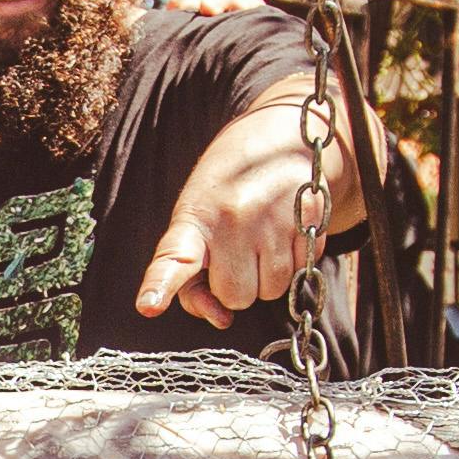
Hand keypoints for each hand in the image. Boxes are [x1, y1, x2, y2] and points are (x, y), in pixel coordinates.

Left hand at [140, 102, 337, 326]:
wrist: (280, 138)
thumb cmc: (226, 194)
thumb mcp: (195, 224)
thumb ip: (192, 279)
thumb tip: (221, 319)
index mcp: (194, 216)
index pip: (175, 257)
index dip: (161, 284)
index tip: (149, 305)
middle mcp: (233, 218)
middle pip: (236, 297)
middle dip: (236, 284)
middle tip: (236, 250)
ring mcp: (273, 218)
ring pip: (271, 292)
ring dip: (267, 277)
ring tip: (262, 238)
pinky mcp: (310, 219)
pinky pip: (301, 273)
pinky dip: (295, 263)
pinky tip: (286, 233)